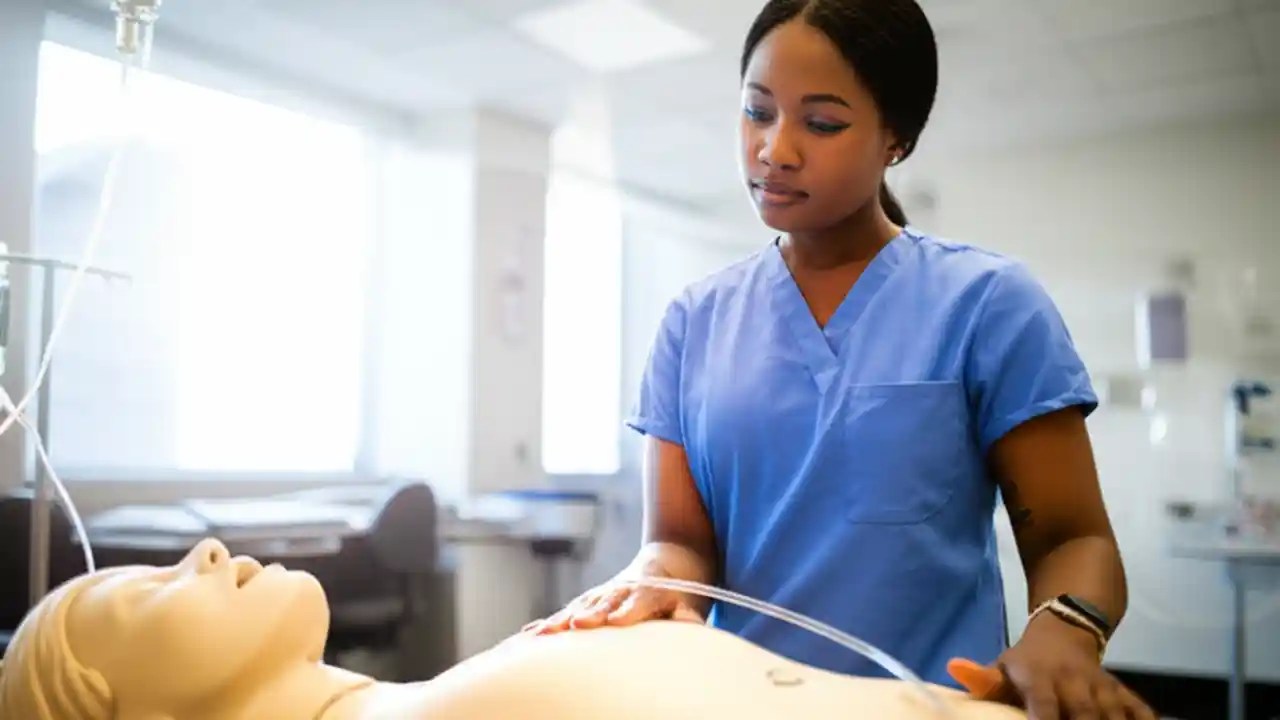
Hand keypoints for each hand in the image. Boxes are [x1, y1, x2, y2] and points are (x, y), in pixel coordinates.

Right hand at [522, 575, 704, 635]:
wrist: (669, 563)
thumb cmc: (678, 594)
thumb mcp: (689, 601)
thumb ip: (686, 614)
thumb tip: (689, 622)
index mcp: (650, 589)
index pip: (640, 599)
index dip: (628, 610)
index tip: (614, 622)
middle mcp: (621, 589)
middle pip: (603, 602)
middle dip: (589, 613)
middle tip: (576, 625)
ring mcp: (602, 594)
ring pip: (579, 606)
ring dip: (561, 619)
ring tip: (543, 633)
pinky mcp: (588, 602)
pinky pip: (566, 613)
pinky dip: (548, 623)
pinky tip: (530, 635)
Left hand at [948, 618, 1155, 719]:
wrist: (1065, 631)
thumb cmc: (1026, 662)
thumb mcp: (1003, 666)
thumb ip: (984, 679)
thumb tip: (954, 669)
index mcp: (1039, 678)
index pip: (1043, 705)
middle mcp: (1074, 682)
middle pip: (1085, 714)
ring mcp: (1101, 687)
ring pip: (1114, 713)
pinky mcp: (1122, 692)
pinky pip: (1140, 710)